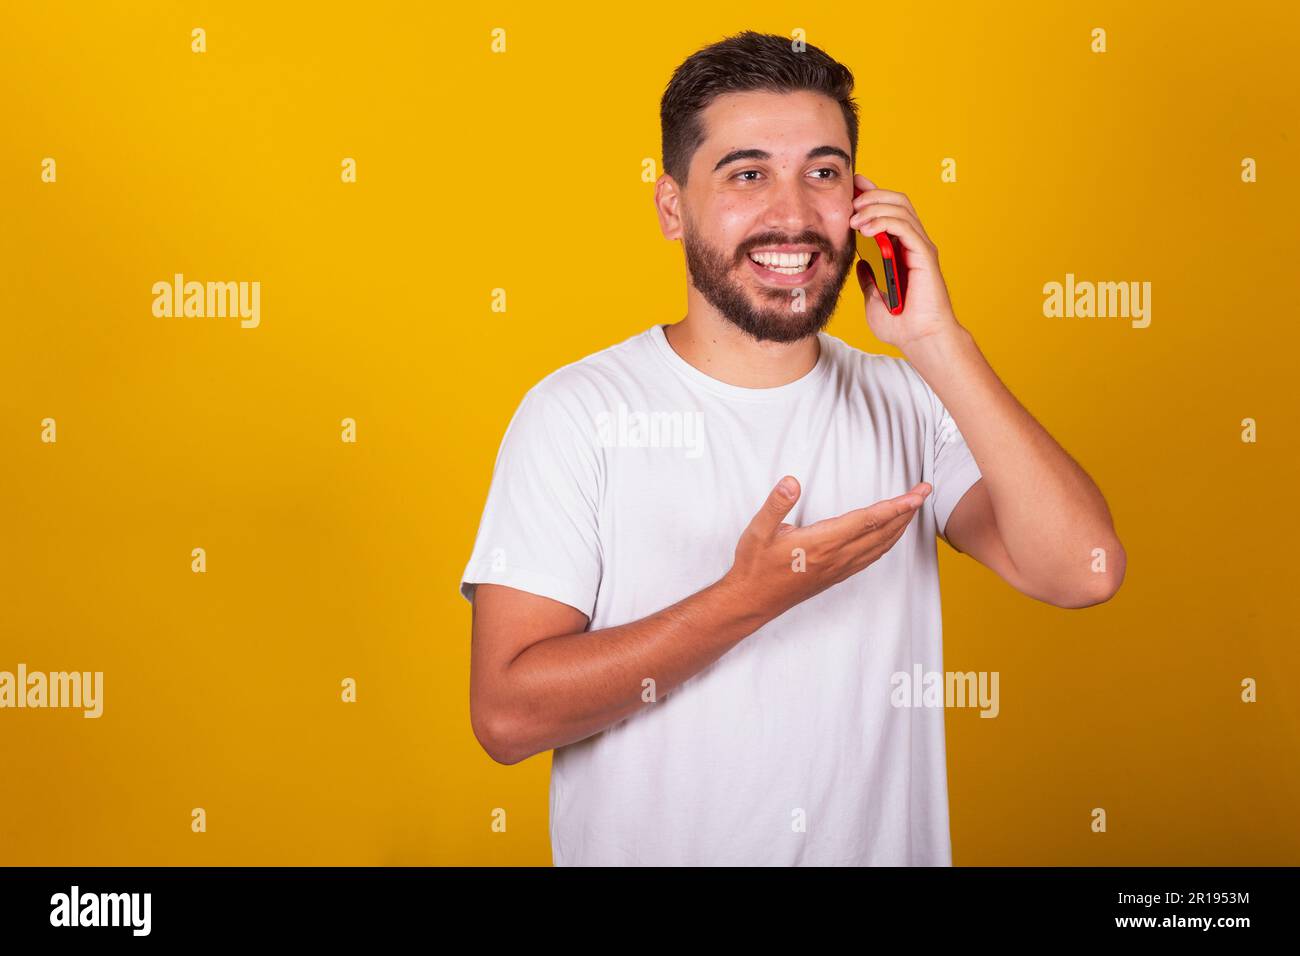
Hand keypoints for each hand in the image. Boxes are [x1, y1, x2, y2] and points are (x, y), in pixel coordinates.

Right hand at [725, 475, 931, 620]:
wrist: (752, 601)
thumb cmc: (755, 565)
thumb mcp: (757, 531)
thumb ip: (776, 505)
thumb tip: (791, 482)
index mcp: (822, 542)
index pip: (868, 520)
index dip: (896, 506)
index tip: (918, 493)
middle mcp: (836, 556)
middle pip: (883, 531)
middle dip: (907, 511)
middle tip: (925, 491)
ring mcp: (839, 568)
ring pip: (881, 545)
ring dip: (901, 526)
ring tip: (913, 508)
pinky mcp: (836, 575)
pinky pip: (872, 557)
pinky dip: (888, 542)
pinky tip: (890, 535)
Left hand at [849, 173, 961, 352]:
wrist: (919, 340)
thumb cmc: (901, 325)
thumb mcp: (873, 299)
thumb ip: (868, 279)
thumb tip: (859, 264)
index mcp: (901, 250)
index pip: (888, 211)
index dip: (870, 194)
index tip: (850, 187)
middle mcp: (913, 244)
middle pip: (896, 200)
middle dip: (871, 194)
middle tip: (849, 200)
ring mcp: (920, 247)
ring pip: (900, 208)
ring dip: (874, 206)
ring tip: (854, 218)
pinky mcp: (924, 255)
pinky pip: (905, 227)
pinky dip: (885, 221)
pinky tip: (865, 229)